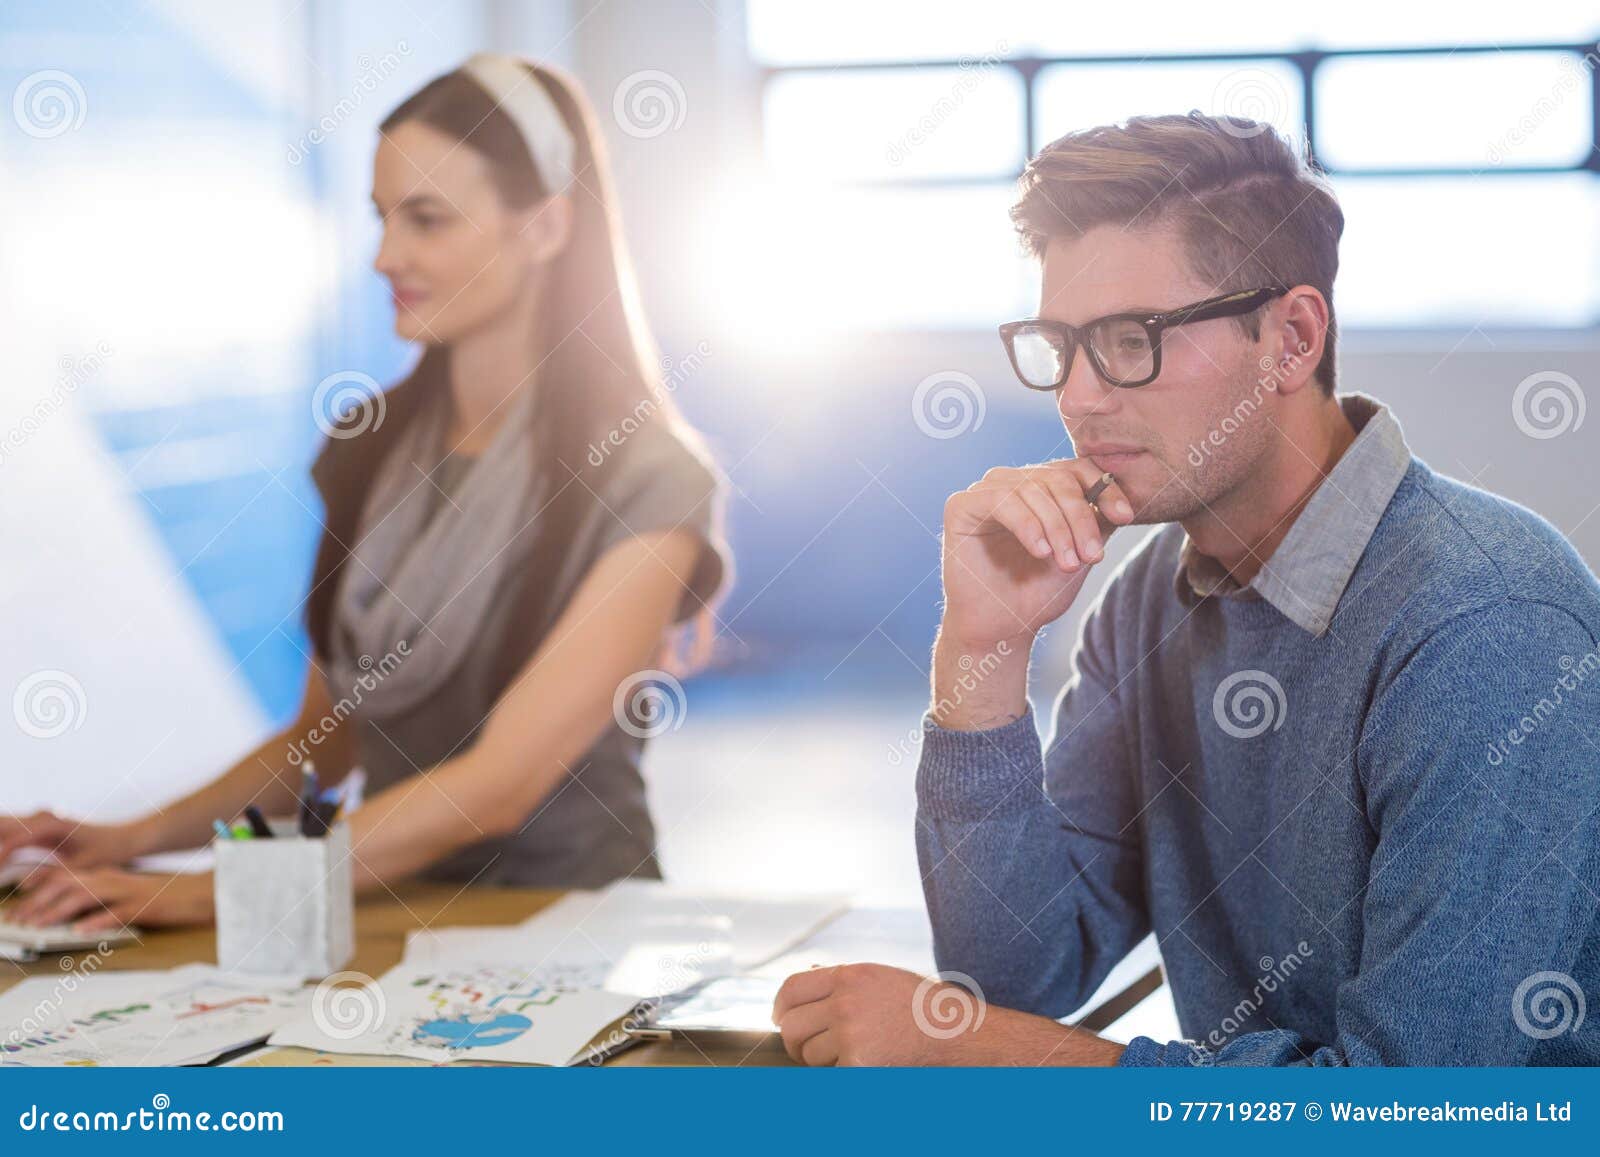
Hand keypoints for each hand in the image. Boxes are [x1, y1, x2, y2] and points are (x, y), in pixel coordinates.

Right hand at [0, 810, 145, 869]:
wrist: (121, 839)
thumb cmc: (106, 852)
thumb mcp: (83, 867)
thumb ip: (54, 875)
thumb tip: (23, 885)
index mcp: (53, 825)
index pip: (15, 839)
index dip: (1, 856)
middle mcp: (43, 817)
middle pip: (3, 825)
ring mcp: (39, 820)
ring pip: (4, 825)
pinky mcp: (37, 828)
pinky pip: (10, 833)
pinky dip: (1, 846)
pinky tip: (1, 866)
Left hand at [4, 866, 213, 932]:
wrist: (197, 894)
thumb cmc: (158, 898)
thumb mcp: (122, 894)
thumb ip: (96, 900)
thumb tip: (66, 916)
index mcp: (103, 875)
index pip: (62, 876)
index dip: (35, 891)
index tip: (15, 909)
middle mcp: (110, 879)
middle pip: (66, 884)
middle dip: (37, 901)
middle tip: (18, 920)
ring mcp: (126, 891)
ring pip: (84, 896)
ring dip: (57, 911)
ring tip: (39, 926)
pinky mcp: (142, 906)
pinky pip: (115, 913)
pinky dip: (95, 921)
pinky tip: (80, 932)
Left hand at [772, 962, 1121, 1065]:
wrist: (958, 1036)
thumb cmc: (919, 1008)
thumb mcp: (880, 979)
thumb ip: (839, 983)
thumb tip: (791, 997)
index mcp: (850, 976)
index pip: (791, 990)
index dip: (781, 1008)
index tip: (783, 1019)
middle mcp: (846, 1003)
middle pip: (792, 1028)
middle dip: (796, 1042)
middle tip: (808, 1049)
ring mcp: (852, 1037)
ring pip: (810, 1057)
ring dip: (823, 1062)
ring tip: (855, 1053)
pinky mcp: (859, 1068)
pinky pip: (831, 1076)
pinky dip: (842, 1075)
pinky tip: (867, 1066)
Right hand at [940, 458, 1133, 648]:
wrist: (1003, 628)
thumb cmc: (1039, 592)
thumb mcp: (1080, 552)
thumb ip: (1098, 521)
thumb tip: (1125, 497)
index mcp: (1041, 487)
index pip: (1077, 469)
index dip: (1104, 488)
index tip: (1125, 518)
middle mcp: (1012, 482)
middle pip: (1058, 479)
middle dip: (1080, 518)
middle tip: (1092, 556)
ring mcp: (985, 491)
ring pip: (1033, 489)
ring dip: (1057, 528)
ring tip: (1067, 563)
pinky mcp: (961, 506)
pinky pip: (1001, 501)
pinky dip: (1027, 525)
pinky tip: (1040, 551)